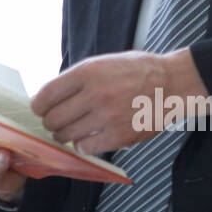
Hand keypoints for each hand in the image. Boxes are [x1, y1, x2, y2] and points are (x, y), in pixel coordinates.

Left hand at [30, 48, 211, 154]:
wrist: (172, 84)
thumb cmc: (138, 72)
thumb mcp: (103, 63)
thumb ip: (76, 79)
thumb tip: (47, 98)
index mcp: (88, 72)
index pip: (46, 95)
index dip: (38, 106)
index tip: (41, 109)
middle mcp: (95, 94)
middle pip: (53, 119)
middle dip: (51, 123)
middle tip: (57, 123)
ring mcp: (107, 116)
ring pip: (66, 136)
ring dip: (65, 136)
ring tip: (74, 131)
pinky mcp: (119, 136)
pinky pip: (86, 148)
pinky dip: (83, 146)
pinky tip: (90, 139)